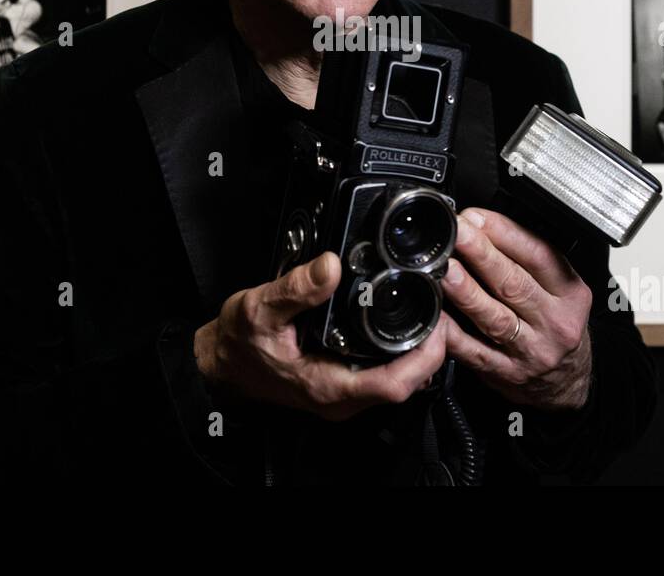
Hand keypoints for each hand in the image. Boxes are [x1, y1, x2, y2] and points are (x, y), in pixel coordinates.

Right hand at [193, 251, 448, 421]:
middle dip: (431, 348)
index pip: (394, 386)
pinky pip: (384, 372)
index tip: (438, 325)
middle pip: (407, 383)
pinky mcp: (343, 381)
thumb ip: (296, 289)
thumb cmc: (237, 345)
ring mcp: (344, 392)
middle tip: (442, 308)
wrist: (221, 362)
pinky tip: (402, 323)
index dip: (425, 356)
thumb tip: (330, 266)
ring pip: (399, 379)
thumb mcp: (258, 309)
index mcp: (327, 386)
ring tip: (430, 311)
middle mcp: (341, 396)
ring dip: (419, 349)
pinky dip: (400, 350)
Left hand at [440, 208, 592, 410]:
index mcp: (570, 293)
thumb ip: (527, 257)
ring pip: (494, 318)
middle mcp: (553, 322)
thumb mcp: (561, 287)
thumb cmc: (557, 323)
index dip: (505, 233)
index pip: (539, 256)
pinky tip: (439, 316)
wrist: (567, 380)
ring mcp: (529, 350)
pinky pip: (474, 352)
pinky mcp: (505, 373)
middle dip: (481, 255)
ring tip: (446, 270)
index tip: (475, 217)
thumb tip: (480, 224)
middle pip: (514, 284)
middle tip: (457, 233)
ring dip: (467, 292)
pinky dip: (454, 334)